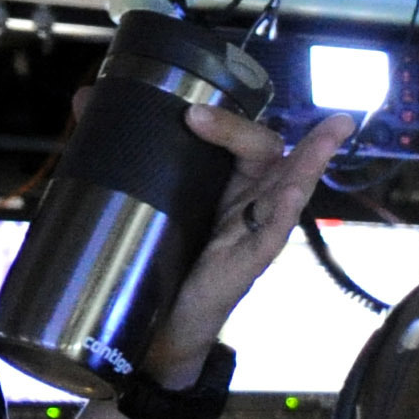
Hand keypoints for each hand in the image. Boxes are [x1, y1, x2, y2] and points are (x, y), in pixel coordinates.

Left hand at [135, 103, 358, 387]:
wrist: (156, 319)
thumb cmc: (162, 254)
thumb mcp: (145, 195)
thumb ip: (127, 152)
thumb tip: (88, 98)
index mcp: (228, 179)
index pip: (240, 136)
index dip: (223, 119)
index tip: (188, 108)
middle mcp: (249, 199)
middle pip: (268, 153)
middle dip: (248, 131)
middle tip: (207, 113)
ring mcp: (254, 231)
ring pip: (292, 187)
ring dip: (312, 159)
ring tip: (331, 134)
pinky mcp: (249, 263)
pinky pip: (274, 235)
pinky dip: (286, 212)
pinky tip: (293, 192)